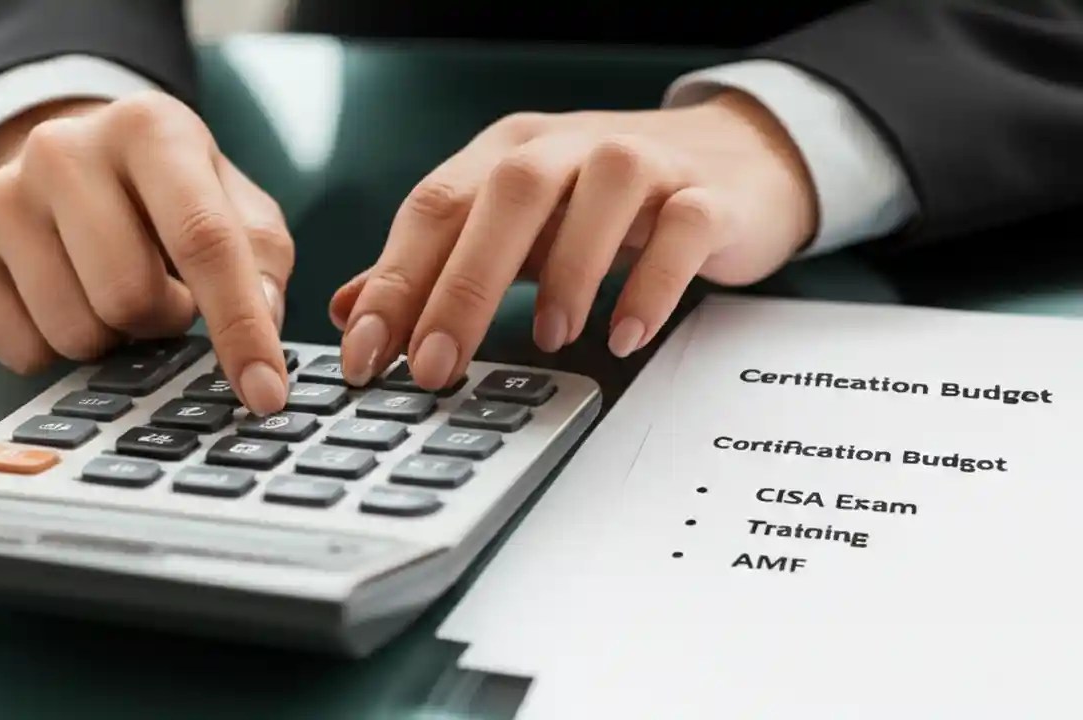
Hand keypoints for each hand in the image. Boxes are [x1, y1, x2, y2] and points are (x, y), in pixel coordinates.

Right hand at [0, 91, 294, 413]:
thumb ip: (263, 260)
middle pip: (129, 297)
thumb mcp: (238, 208)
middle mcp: (63, 149)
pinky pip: (22, 350)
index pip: (204, 240)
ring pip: (75, 332)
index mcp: (149, 127)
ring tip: (117, 289)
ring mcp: (0, 197)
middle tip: (167, 295)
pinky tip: (71, 301)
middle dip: (164, 319)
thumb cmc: (174, 196)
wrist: (79, 163)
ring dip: (114, 336)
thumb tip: (260, 319)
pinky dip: (60, 349)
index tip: (264, 393)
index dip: (241, 327)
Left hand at [330, 90, 817, 388]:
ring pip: (598, 193)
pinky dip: (652, 281)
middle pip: (504, 197)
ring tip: (549, 340)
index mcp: (507, 155)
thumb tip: (353, 307)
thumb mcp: (514, 230)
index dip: (393, 281)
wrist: (733, 159)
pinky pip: (681, 228)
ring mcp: (643, 163)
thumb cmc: (608, 204)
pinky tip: (625, 333)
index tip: (363, 356)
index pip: (434, 207)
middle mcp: (566, 147)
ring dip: (566, 271)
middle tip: (436, 366)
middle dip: (461, 286)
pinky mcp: (705, 194)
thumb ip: (437, 266)